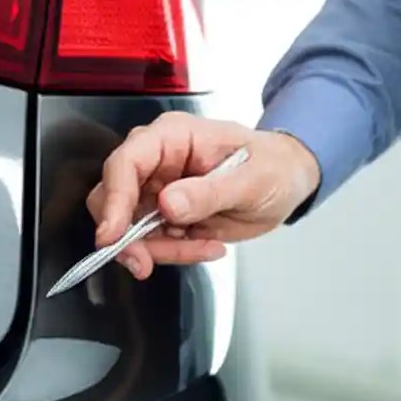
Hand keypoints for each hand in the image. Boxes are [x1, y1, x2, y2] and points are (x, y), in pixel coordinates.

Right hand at [86, 112, 320, 279]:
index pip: (126, 162)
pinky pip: (151, 243)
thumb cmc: (274, 167)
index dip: (114, 199)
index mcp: (173, 137)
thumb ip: (209, 192)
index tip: (113, 235)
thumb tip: (168, 204)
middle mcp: (157, 161)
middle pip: (113, 197)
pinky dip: (175, 253)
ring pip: (129, 228)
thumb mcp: (252, 179)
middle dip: (126, 235)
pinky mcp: (164, 216)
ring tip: (204, 247)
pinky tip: (207, 245)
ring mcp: (157, 189)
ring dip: (158, 249)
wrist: (287, 183)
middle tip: (145, 262)